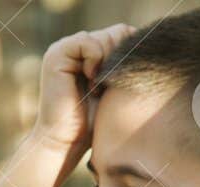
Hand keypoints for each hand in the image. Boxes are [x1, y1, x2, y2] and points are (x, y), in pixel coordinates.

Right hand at [33, 24, 137, 158]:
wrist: (68, 142)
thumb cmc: (94, 122)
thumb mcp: (116, 85)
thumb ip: (124, 60)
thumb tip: (143, 39)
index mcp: (89, 51)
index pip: (123, 33)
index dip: (128, 56)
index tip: (116, 84)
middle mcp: (76, 46)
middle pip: (117, 32)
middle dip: (118, 61)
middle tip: (104, 89)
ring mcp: (64, 48)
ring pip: (105, 36)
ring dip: (107, 65)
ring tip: (95, 89)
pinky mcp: (56, 54)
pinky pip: (88, 42)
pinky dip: (95, 61)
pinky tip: (89, 82)